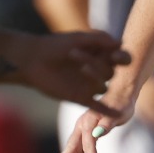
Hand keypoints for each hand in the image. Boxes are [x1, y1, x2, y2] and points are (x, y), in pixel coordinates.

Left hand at [3, 29, 129, 106]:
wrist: (31, 59)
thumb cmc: (54, 45)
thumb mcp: (77, 39)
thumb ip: (98, 39)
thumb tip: (120, 44)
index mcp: (101, 55)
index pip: (120, 58)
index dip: (122, 57)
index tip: (117, 55)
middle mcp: (98, 71)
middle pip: (110, 72)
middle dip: (97, 63)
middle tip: (75, 53)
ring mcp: (90, 86)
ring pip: (103, 86)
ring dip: (95, 76)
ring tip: (82, 68)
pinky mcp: (81, 98)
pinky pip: (98, 107)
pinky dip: (108, 111)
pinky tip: (117, 113)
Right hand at [49, 90, 136, 152]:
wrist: (120, 94)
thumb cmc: (120, 104)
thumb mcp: (116, 114)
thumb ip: (106, 124)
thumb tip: (96, 134)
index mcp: (88, 122)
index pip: (88, 144)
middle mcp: (82, 127)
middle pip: (71, 148)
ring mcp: (82, 131)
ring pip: (72, 151)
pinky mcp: (87, 135)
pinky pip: (78, 151)